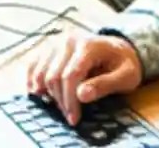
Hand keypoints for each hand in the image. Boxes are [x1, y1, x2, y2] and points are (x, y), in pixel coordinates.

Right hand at [25, 31, 142, 125]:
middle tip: (71, 116)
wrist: (119, 48)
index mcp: (88, 45)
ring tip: (62, 106)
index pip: (71, 75)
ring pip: (41, 73)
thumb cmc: (124, 64)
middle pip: (54, 76)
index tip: (74, 118)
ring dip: (47, 94)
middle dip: (60, 101)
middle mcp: (68, 40)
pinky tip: (38, 94)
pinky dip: (33, 81)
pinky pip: (34, 65)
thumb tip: (82, 95)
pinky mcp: (49, 48)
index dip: (70, 100)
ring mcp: (56, 42)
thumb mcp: (125, 76)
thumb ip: (105, 85)